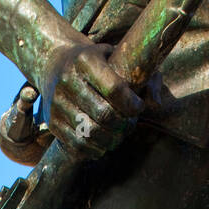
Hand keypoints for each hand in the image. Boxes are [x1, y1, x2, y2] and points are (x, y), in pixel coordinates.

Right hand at [37, 32, 144, 160]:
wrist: (56, 63)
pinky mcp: (52, 121)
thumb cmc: (100, 62)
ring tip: (119, 134)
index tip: (139, 107)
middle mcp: (67, 79)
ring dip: (111, 140)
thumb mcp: (123, 58)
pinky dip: (95, 150)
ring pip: (90, 133)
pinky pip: (76, 145)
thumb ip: (146, 77)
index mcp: (86, 59)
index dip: (131, 104)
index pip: (114, 88)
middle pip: (103, 114)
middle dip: (123, 125)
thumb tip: (157, 103)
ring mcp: (56, 102)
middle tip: (130, 123)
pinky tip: (104, 142)